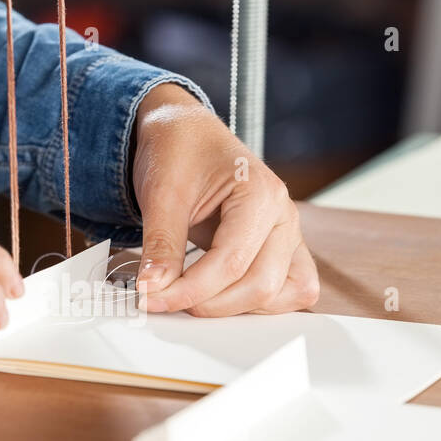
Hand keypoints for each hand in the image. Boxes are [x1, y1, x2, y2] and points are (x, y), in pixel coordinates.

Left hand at [130, 83, 319, 315]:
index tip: (152, 299)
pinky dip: (256, 304)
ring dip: (236, 308)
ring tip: (192, 298)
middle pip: (261, 286)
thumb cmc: (179, 150)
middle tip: (165, 299)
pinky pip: (288, 291)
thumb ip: (161, 245)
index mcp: (261, 194)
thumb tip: (153, 290)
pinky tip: (219, 297)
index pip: (231, 263)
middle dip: (210, 304)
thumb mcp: (161, 193)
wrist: (184, 132)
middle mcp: (284, 216)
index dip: (189, 290)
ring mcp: (288, 235)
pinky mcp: (282, 250)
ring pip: (282, 296)